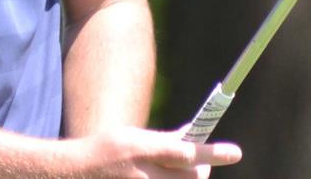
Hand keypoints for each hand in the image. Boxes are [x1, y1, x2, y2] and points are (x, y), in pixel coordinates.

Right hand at [67, 127, 241, 177]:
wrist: (75, 175)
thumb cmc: (106, 151)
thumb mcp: (134, 138)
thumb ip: (164, 141)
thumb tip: (193, 136)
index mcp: (141, 150)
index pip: (186, 153)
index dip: (212, 153)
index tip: (235, 152)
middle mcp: (143, 175)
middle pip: (191, 178)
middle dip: (203, 170)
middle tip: (203, 166)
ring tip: (177, 173)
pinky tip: (165, 177)